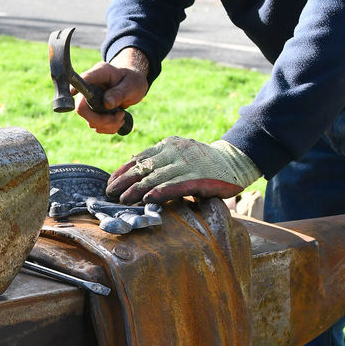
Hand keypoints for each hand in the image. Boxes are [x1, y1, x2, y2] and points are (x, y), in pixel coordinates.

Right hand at [75, 46, 149, 134]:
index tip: (73, 94)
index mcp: (99, 73)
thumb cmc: (133, 80)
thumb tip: (107, 104)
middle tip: (119, 116)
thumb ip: (119, 93)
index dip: (75, 89)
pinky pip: (95, 125)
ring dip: (108, 125)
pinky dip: (108, 128)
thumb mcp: (131, 84)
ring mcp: (90, 100)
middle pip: (82, 108)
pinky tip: (118, 120)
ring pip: (90, 121)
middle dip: (101, 119)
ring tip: (121, 116)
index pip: (83, 80)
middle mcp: (91, 87)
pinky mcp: (93, 111)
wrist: (133, 84)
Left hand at [107, 136, 260, 202]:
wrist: (235, 161)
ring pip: (156, 177)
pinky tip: (147, 200)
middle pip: (143, 167)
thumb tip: (135, 174)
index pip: (140, 158)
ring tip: (122, 200)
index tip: (110, 183)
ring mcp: (187, 164)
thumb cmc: (203, 163)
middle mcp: (175, 152)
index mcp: (168, 145)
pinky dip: (159, 192)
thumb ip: (160, 162)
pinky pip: (175, 186)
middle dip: (124, 181)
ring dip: (136, 189)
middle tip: (110, 193)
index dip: (123, 171)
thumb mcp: (179, 156)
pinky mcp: (198, 178)